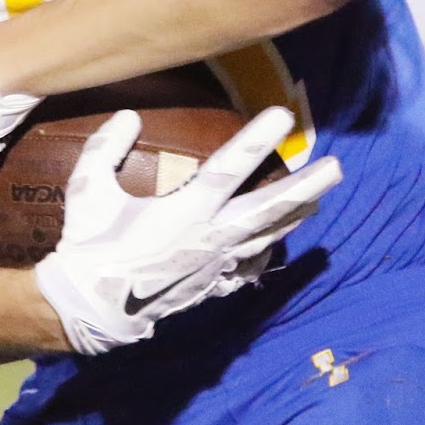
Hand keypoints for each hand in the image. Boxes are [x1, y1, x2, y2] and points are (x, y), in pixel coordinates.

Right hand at [34, 106, 342, 354]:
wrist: (89, 309)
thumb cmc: (89, 244)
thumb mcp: (88, 191)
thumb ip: (106, 148)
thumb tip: (129, 115)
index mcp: (183, 212)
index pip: (228, 168)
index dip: (256, 141)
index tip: (283, 116)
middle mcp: (208, 237)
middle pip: (267, 209)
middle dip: (304, 187)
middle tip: (335, 167)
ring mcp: (214, 265)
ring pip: (265, 236)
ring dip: (293, 216)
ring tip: (320, 198)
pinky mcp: (210, 285)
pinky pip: (247, 266)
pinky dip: (265, 251)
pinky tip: (277, 240)